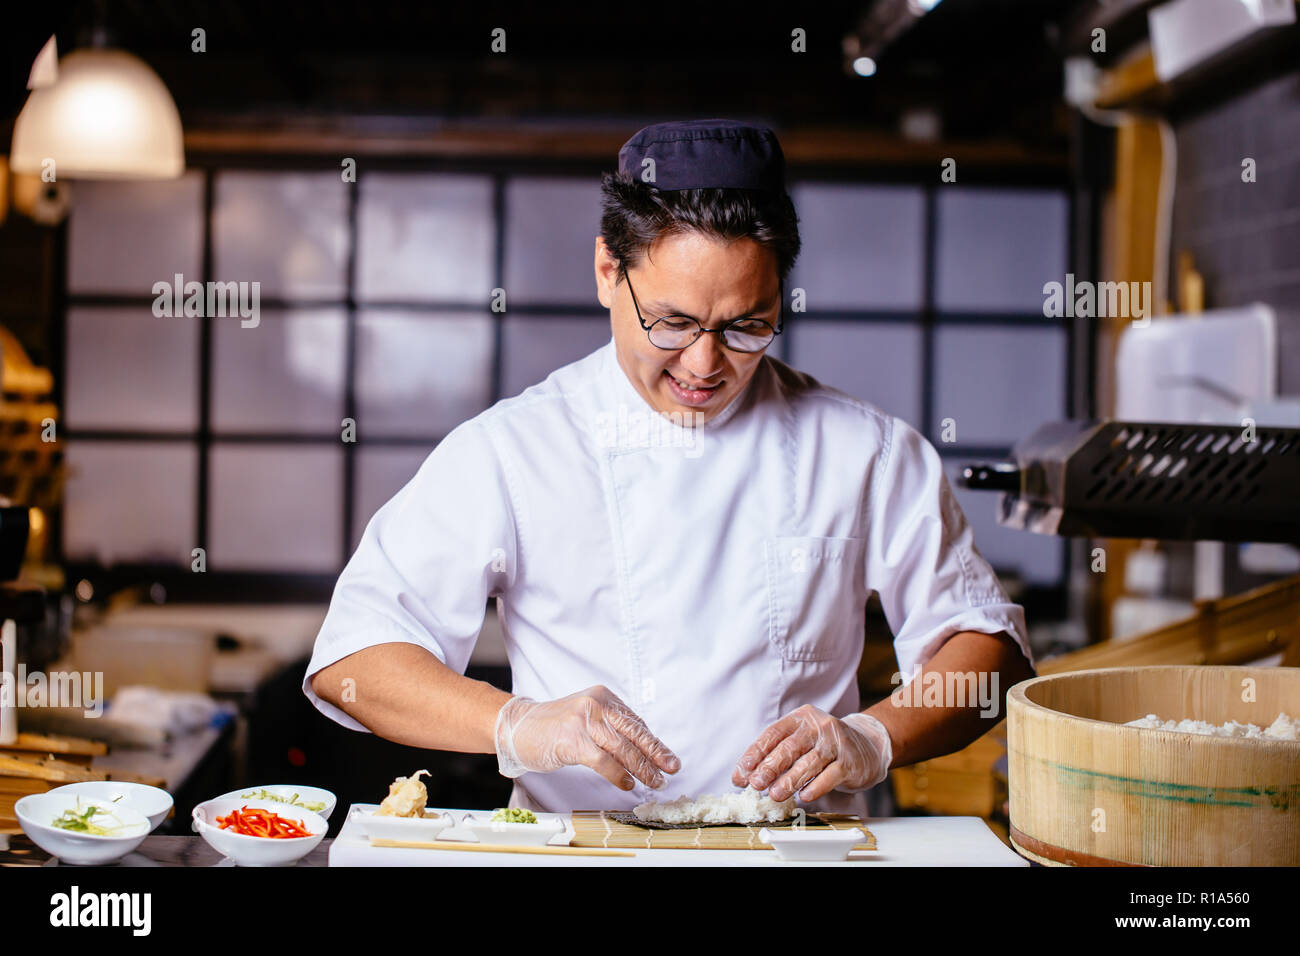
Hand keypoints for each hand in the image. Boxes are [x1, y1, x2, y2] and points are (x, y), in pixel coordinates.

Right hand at [494, 686, 679, 791]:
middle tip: (672, 769)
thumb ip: (610, 728)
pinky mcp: (572, 740)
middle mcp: (596, 704)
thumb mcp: (586, 717)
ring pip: (623, 748)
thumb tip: (642, 750)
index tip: (668, 758)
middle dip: (656, 754)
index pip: (635, 722)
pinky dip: (619, 774)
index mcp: (603, 696)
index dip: (654, 743)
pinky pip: (603, 760)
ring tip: (654, 781)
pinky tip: (627, 784)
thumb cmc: (554, 726)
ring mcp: (584, 721)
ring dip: (642, 768)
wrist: (517, 725)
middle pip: (634, 733)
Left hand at [731, 705, 892, 801]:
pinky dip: (816, 787)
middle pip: (790, 747)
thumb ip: (775, 755)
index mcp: (800, 718)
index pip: (773, 733)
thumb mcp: (800, 742)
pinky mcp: (849, 761)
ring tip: (775, 794)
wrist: (866, 747)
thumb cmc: (824, 747)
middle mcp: (818, 726)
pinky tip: (804, 796)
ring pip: (809, 762)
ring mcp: (835, 743)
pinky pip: (830, 775)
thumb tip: (744, 776)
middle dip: (770, 767)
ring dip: (790, 780)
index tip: (743, 770)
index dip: (756, 752)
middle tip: (756, 784)